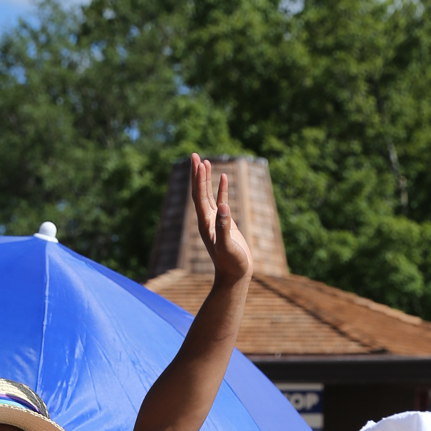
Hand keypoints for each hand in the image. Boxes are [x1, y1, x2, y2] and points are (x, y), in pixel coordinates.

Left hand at [191, 154, 251, 287]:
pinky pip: (221, 201)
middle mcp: (207, 220)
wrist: (235, 276)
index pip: (199, 197)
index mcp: (205, 223)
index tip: (198, 162)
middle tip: (195, 155)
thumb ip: (224, 226)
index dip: (198, 179)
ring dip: (206, 178)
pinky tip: (224, 177)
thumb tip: (224, 207)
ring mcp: (215, 220)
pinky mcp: (224, 222)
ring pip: (208, 195)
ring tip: (206, 161)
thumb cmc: (232, 263)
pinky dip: (221, 189)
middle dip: (197, 174)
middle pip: (199, 192)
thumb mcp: (228, 245)